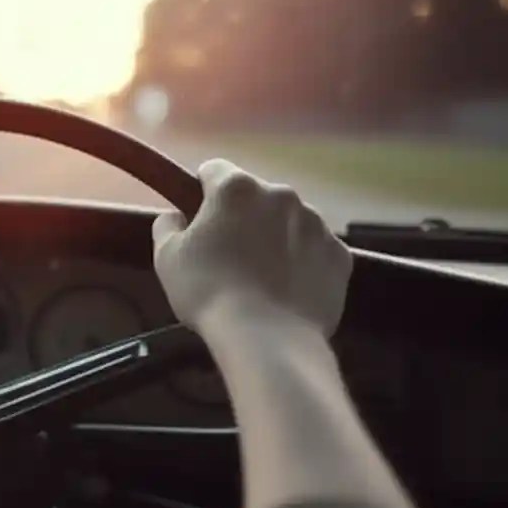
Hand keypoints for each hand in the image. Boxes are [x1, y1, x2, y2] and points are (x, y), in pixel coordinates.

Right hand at [152, 159, 351, 336]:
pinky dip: (303, 262)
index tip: (198, 219)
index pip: (214, 170)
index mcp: (236, 188)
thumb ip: (167, 226)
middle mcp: (281, 194)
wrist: (267, 337)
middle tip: (229, 255)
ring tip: (263, 277)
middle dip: (243, 217)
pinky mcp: (340, 254)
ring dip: (275, 237)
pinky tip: (289, 290)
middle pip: (256, 196)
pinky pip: (315, 250)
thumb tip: (176, 216)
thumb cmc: (209, 291)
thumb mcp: (167, 258)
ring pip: (289, 221)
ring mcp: (317, 223)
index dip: (202, 192)